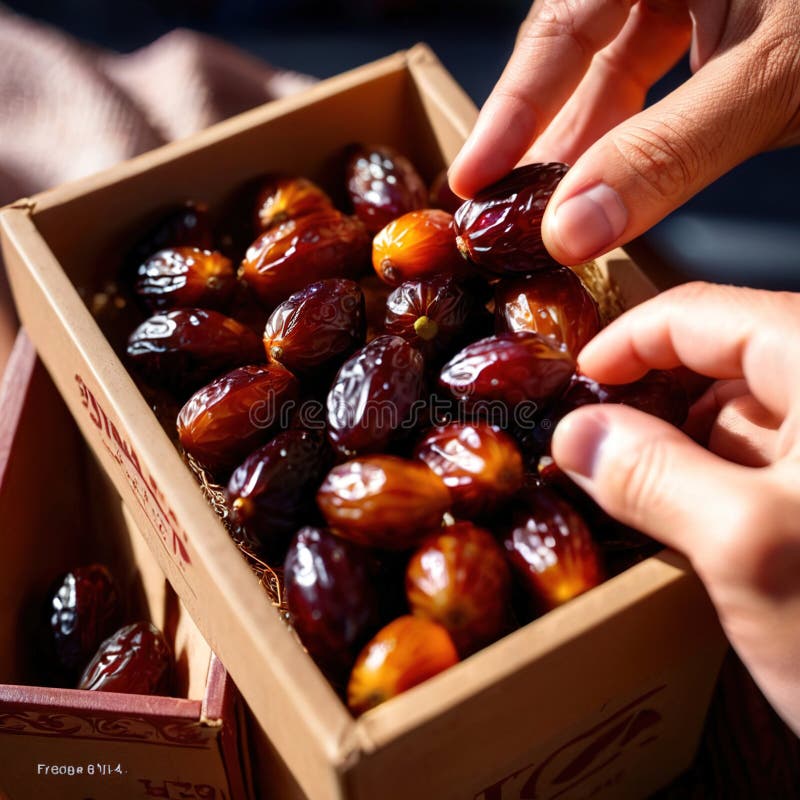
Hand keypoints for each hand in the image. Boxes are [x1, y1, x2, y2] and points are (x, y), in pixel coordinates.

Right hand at [448, 0, 799, 263]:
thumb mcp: (772, 77)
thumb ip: (667, 152)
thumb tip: (572, 229)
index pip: (560, 24)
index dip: (509, 108)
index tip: (472, 180)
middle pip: (583, 49)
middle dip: (549, 135)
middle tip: (511, 210)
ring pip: (628, 69)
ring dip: (596, 145)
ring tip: (562, 211)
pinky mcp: (744, 27)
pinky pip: (674, 81)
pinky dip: (649, 136)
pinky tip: (626, 182)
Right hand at [551, 282, 799, 735]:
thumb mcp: (749, 548)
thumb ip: (652, 477)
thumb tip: (578, 436)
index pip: (703, 314)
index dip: (626, 342)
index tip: (575, 383)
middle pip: (719, 364)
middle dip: (648, 404)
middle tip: (591, 452)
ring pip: (739, 422)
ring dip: (677, 451)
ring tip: (631, 495)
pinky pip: (764, 468)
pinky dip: (712, 485)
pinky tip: (686, 525)